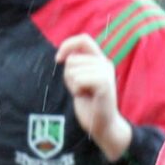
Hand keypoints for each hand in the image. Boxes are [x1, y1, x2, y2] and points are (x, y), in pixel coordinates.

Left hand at [54, 34, 131, 158]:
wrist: (103, 125)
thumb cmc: (90, 104)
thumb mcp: (80, 80)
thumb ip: (76, 66)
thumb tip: (64, 56)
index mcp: (100, 60)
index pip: (83, 39)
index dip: (67, 45)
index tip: (58, 59)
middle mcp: (105, 63)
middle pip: (72, 59)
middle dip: (68, 76)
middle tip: (81, 89)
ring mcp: (106, 72)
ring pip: (73, 70)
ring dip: (73, 84)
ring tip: (85, 94)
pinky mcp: (104, 83)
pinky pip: (78, 80)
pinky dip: (76, 90)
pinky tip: (86, 97)